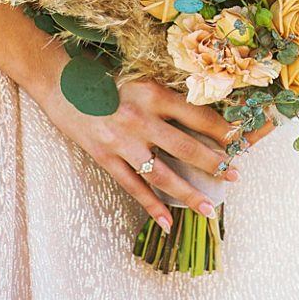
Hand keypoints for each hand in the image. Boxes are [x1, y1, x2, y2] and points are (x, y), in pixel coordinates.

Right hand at [35, 74, 273, 234]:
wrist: (57, 81)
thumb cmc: (99, 76)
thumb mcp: (137, 78)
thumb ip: (163, 97)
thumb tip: (199, 117)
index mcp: (152, 93)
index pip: (198, 117)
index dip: (223, 132)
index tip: (241, 142)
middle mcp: (141, 118)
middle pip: (187, 148)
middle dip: (215, 164)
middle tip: (235, 175)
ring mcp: (122, 141)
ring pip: (164, 174)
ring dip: (189, 194)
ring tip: (209, 209)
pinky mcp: (104, 156)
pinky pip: (133, 187)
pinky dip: (151, 206)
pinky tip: (167, 223)